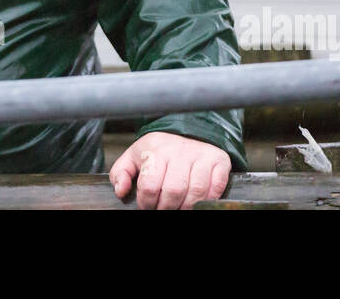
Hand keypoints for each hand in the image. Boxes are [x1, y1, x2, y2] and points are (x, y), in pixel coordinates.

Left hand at [109, 131, 231, 208]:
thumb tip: (121, 191)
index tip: (147, 206)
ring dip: (186, 207)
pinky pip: (216, 187)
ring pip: (196, 192)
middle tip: (163, 209)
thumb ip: (121, 173)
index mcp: (156, 149)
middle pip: (174, 190)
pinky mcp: (218, 161)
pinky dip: (207, 200)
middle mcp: (179, 151)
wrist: (187, 130)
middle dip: (166, 208)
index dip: (146, 202)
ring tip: (178, 207)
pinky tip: (196, 200)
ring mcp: (201, 155)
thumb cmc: (158, 149)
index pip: (150, 185)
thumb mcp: (134, 156)